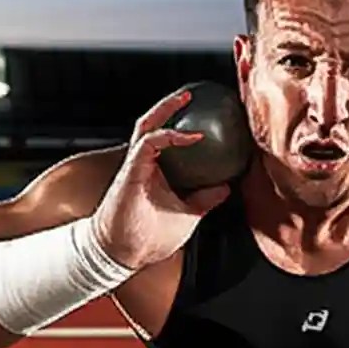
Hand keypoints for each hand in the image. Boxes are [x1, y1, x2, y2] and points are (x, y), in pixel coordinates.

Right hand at [91, 88, 231, 269]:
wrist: (121, 253)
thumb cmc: (148, 237)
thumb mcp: (188, 214)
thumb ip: (205, 198)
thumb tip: (227, 186)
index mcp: (154, 171)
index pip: (166, 138)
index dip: (181, 123)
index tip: (204, 114)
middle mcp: (143, 163)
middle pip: (154, 124)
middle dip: (170, 106)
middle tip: (190, 94)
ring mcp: (135, 165)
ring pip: (147, 125)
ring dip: (165, 109)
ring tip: (184, 97)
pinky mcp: (131, 171)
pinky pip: (148, 143)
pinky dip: (169, 136)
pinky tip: (192, 136)